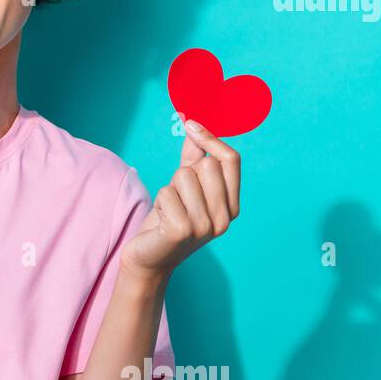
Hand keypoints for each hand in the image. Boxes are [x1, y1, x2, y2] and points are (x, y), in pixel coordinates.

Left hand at [120, 119, 240, 281]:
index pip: (231, 159)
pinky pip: (167, 192)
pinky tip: (160, 220)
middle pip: (207, 164)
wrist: (149, 259)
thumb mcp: (184, 186)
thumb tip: (193, 119)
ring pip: (184, 176)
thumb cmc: (167, 219)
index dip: (211, 138)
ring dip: (168, 189)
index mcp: (231, 205)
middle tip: (176, 197)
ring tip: (167, 210)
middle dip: (183, 173)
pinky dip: (158, 201)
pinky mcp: (183, 231)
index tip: (190, 123)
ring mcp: (206, 227)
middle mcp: (225, 218)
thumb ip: (193, 155)